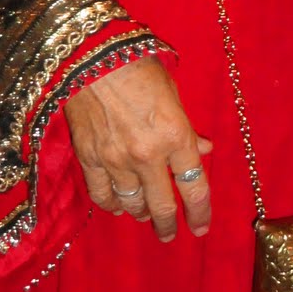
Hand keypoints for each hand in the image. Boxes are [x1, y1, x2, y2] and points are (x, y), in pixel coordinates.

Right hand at [64, 55, 212, 241]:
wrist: (90, 57)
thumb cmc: (138, 67)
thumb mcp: (173, 94)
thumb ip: (188, 129)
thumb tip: (203, 150)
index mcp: (176, 135)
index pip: (194, 186)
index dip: (200, 213)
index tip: (201, 228)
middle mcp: (148, 154)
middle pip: (162, 205)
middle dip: (168, 224)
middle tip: (169, 234)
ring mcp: (116, 160)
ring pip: (131, 204)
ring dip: (140, 213)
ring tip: (145, 215)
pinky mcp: (89, 159)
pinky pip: (102, 196)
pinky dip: (112, 205)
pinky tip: (118, 207)